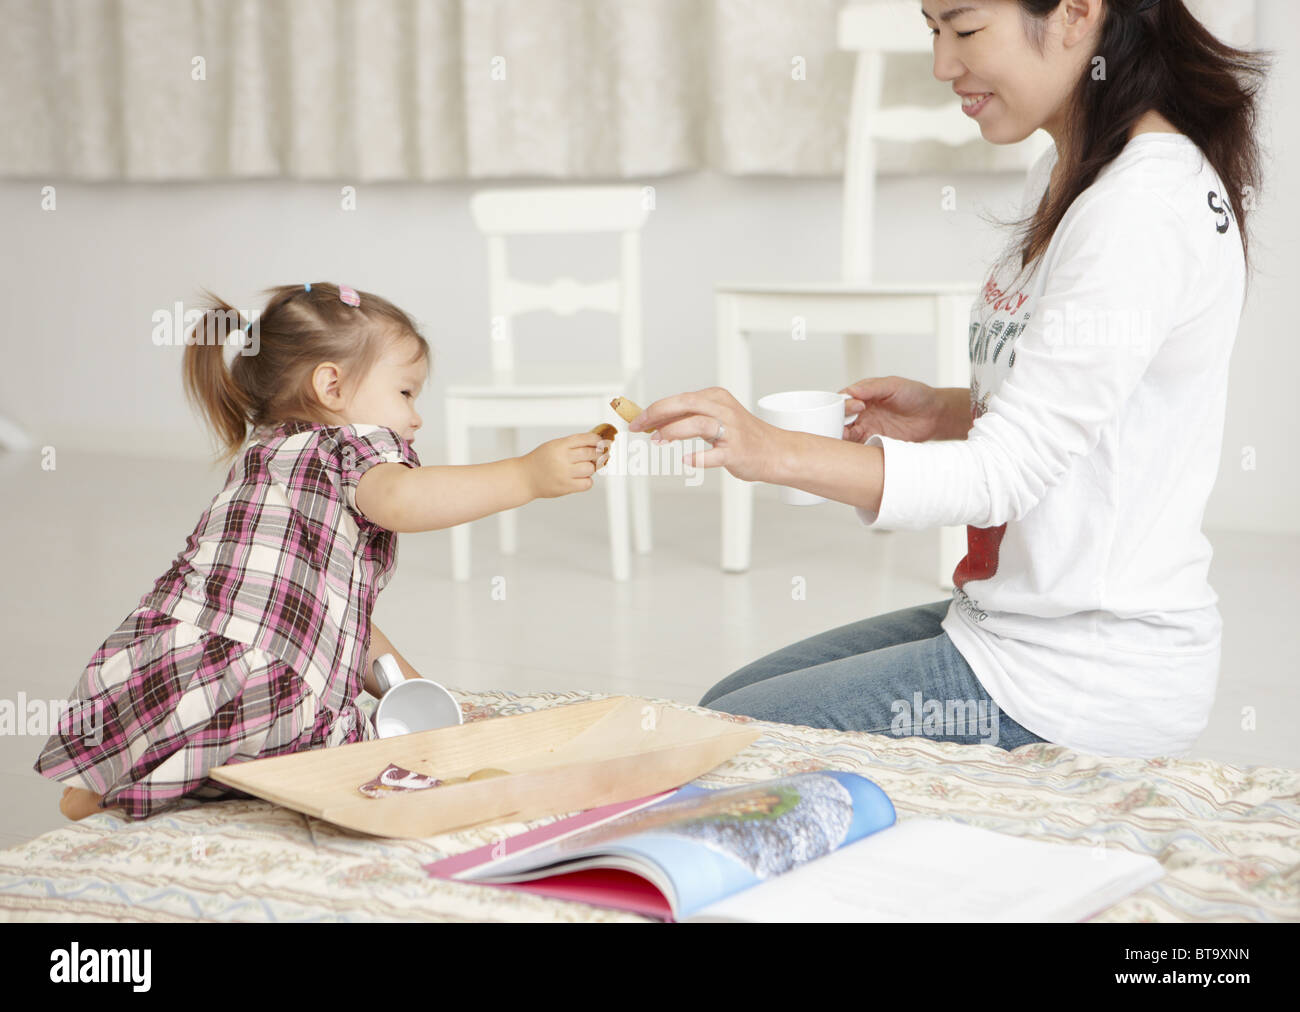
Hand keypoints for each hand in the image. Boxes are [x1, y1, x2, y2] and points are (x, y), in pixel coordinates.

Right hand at [523, 432, 607, 497]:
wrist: (525, 478)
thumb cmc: (539, 461)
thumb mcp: (553, 446)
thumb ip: (571, 445)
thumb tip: (594, 444)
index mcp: (559, 445)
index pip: (585, 438)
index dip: (597, 440)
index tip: (601, 442)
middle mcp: (562, 458)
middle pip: (591, 453)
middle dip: (598, 454)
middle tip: (599, 455)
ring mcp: (564, 474)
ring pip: (591, 469)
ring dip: (592, 468)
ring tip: (585, 467)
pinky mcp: (566, 487)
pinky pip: (587, 483)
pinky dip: (587, 480)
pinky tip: (581, 478)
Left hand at [629, 387, 781, 482]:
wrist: (776, 452)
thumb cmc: (743, 437)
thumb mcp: (715, 419)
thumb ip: (688, 418)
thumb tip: (654, 422)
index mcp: (716, 398)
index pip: (680, 399)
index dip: (654, 409)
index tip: (637, 420)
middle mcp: (723, 410)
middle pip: (686, 403)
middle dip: (657, 413)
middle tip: (639, 426)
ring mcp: (731, 431)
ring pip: (698, 423)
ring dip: (674, 431)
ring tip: (658, 440)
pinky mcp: (737, 452)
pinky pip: (715, 454)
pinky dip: (699, 457)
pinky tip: (687, 460)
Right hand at [839, 375, 946, 443]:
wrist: (934, 415)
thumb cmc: (916, 395)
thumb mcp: (894, 385)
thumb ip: (871, 388)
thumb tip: (851, 391)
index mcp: (862, 395)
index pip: (842, 400)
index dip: (843, 404)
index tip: (858, 406)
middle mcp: (861, 412)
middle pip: (839, 419)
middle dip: (837, 422)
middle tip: (849, 424)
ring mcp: (867, 428)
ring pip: (845, 434)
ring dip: (842, 436)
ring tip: (848, 437)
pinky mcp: (875, 441)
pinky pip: (859, 446)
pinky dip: (854, 448)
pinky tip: (856, 448)